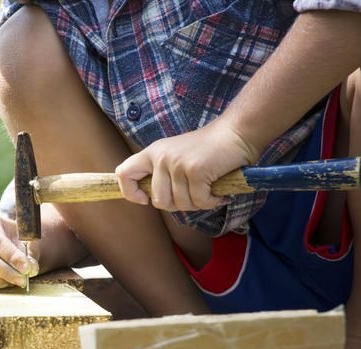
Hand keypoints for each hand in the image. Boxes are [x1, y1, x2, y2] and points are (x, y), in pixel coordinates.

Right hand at [0, 213, 39, 290]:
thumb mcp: (27, 240)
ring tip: (11, 282)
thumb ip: (30, 253)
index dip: (12, 256)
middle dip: (4, 272)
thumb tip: (30, 268)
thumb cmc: (17, 241)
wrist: (7, 247)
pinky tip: (0, 284)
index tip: (27, 268)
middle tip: (21, 280)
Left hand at [115, 119, 260, 210]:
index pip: (123, 173)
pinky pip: (199, 201)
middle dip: (179, 205)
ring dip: (198, 203)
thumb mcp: (176, 156)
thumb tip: (153, 200)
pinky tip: (217, 192)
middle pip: (159, 201)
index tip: (145, 199)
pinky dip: (211, 201)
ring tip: (208, 189)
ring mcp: (177, 163)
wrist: (237, 132)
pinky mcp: (195, 170)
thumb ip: (162, 174)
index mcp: (153, 153)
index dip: (130, 192)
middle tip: (195, 195)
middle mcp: (161, 157)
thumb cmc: (209, 149)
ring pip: (180, 204)